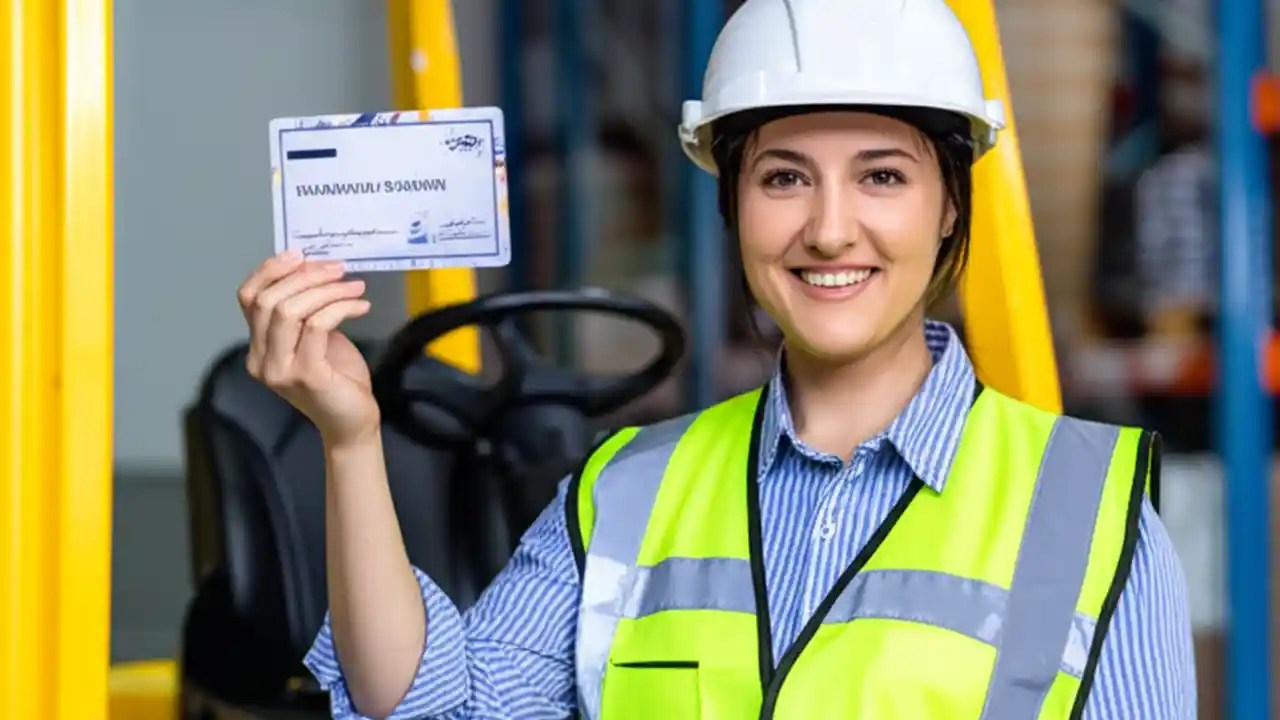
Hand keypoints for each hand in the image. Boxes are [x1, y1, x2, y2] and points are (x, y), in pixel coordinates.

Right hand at [237, 250, 379, 445]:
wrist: (352, 424)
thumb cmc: (338, 380)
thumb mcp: (316, 338)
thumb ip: (305, 310)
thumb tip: (312, 268)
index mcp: (258, 348)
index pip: (248, 297)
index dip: (270, 270)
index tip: (300, 255)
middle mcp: (261, 360)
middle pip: (269, 300)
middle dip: (306, 276)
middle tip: (339, 269)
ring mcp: (280, 370)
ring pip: (290, 310)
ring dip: (327, 290)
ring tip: (355, 286)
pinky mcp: (306, 375)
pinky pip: (316, 326)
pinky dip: (340, 307)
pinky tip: (361, 306)